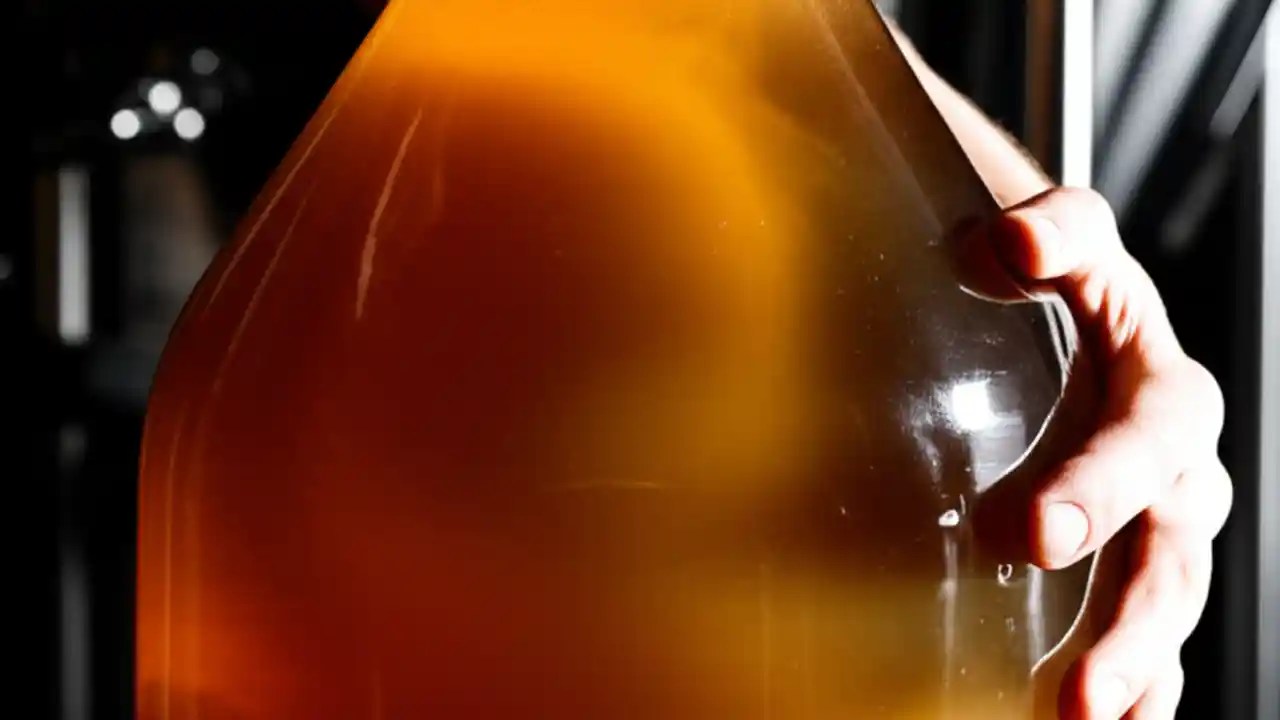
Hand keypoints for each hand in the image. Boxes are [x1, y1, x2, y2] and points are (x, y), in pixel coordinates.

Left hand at [973, 187, 1232, 718]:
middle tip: (1076, 686)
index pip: (1149, 437)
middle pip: (1172, 552)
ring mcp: (1158, 526)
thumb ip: (1051, 231)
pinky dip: (1134, 687)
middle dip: (1127, 617)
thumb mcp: (1061, 237)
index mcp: (1161, 389)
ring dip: (1135, 669)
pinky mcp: (1129, 563)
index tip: (1034, 538)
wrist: (1059, 311)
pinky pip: (1149, 639)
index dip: (1104, 483)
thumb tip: (1012, 242)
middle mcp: (1175, 468)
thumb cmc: (1051, 276)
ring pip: (1167, 609)